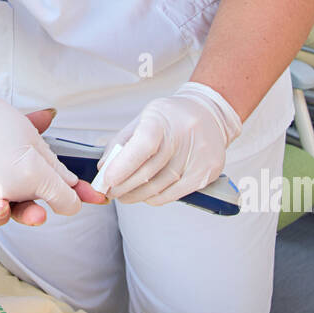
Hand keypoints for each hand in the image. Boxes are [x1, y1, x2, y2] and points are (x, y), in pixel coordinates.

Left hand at [0, 68, 83, 215]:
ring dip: (6, 216)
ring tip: (4, 208)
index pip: (53, 190)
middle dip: (35, 214)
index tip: (95, 198)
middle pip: (28, 209)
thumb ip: (30, 125)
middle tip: (42, 214)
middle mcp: (9, 195)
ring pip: (1, 218)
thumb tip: (51, 113)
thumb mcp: (7, 130)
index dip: (73, 196)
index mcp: (25, 179)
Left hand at [96, 82, 242, 205]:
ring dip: (137, 195)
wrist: (209, 114)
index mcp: (163, 118)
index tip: (107, 179)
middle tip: (110, 191)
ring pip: (160, 186)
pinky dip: (156, 198)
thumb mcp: (144, 118)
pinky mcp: (208, 172)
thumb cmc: (172, 117)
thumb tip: (104, 168)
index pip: (143, 145)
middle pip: (149, 171)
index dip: (123, 165)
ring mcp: (198, 155)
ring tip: (125, 195)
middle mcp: (184, 135)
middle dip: (124, 186)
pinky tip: (146, 196)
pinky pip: (175, 193)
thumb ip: (122, 142)